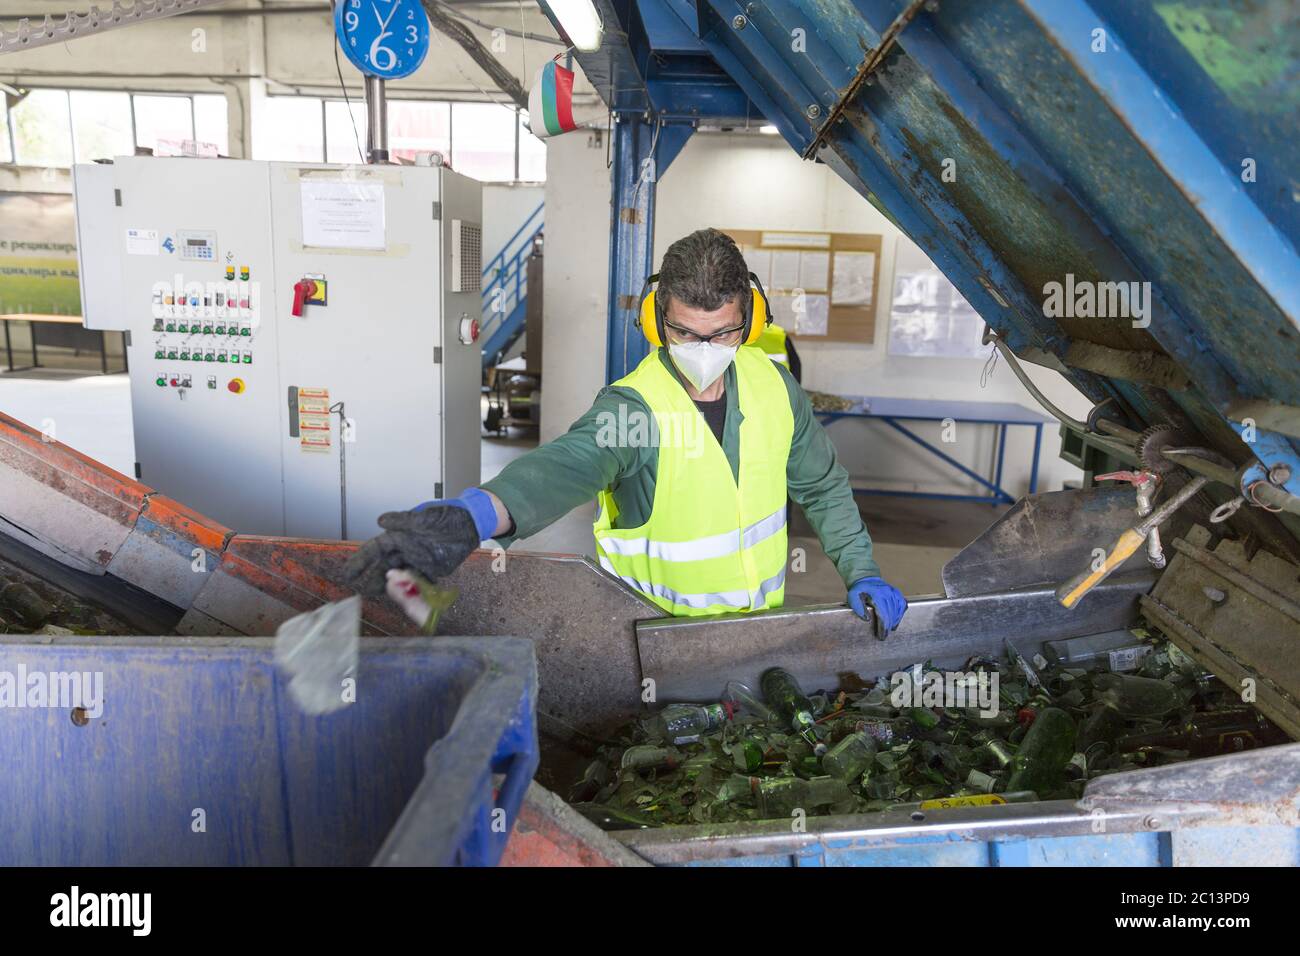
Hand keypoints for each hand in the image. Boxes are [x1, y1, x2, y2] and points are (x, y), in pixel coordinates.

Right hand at [343, 489, 496, 595]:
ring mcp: (419, 561)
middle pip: (385, 566)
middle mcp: (406, 550)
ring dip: (391, 586)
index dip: (361, 560)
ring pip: (400, 577)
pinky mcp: (433, 570)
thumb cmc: (446, 515)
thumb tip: (380, 520)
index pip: (375, 549)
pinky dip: (413, 590)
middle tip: (362, 589)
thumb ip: (402, 520)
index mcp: (399, 536)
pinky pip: (420, 583)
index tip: (349, 572)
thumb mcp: (423, 516)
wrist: (470, 523)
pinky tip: (406, 597)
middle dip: (373, 578)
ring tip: (380, 594)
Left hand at [848, 576, 906, 632]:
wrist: (866, 579)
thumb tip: (867, 619)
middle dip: (888, 627)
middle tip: (884, 636)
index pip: (883, 615)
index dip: (883, 627)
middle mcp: (888, 593)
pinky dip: (899, 614)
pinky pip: (902, 605)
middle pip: (891, 615)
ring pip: (897, 611)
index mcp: (877, 595)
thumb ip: (857, 607)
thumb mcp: (852, 597)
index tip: (881, 636)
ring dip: (894, 622)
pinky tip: (895, 620)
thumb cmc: (859, 590)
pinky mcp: (898, 593)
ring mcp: (894, 592)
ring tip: (889, 629)